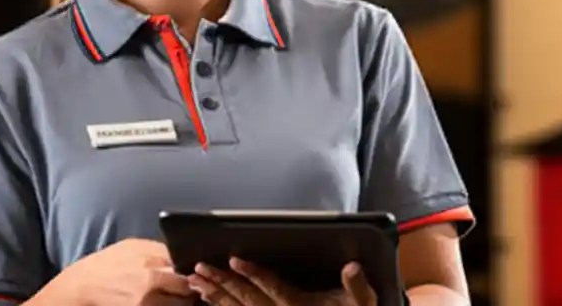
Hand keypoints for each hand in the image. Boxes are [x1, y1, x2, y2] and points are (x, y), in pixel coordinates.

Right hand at [30, 238, 194, 305]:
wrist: (82, 288)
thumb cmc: (107, 264)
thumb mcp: (131, 246)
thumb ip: (158, 249)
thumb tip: (182, 254)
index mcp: (152, 259)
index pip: (186, 263)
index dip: (193, 268)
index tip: (196, 271)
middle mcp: (152, 280)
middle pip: (188, 286)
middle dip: (191, 287)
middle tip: (192, 287)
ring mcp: (148, 302)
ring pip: (181, 304)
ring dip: (182, 301)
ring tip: (178, 297)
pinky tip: (164, 303)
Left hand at [188, 257, 376, 305]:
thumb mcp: (364, 305)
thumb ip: (358, 287)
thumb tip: (352, 266)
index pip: (274, 288)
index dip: (254, 273)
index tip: (234, 260)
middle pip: (248, 300)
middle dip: (223, 283)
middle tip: (200, 269)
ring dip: (217, 297)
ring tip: (196, 283)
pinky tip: (209, 300)